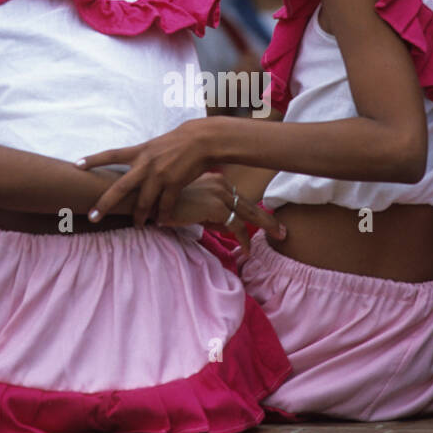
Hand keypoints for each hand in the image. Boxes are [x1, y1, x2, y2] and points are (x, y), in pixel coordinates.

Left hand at [78, 119, 214, 226]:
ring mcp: (159, 175)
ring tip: (136, 225)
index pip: (111, 155)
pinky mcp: (174, 184)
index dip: (92, 160)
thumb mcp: (155, 144)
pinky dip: (162, 215)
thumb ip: (142, 156)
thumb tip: (131, 164)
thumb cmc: (179, 141)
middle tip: (92, 217)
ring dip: (138, 216)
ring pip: (143, 202)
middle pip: (119, 187)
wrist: (202, 140)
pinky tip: (159, 222)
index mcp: (139, 151)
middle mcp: (145, 164)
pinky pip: (165, 206)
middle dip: (104, 204)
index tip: (76, 165)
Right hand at [164, 173, 284, 253]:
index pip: (239, 200)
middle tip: (283, 232)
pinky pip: (236, 226)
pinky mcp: (215, 206)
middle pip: (250, 205)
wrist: (149, 198)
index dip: (254, 214)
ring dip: (264, 228)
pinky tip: (246, 251)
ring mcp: (219, 194)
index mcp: (216, 181)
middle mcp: (220, 184)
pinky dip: (244, 239)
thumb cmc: (166, 204)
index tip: (268, 224)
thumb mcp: (193, 207)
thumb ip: (210, 214)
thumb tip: (227, 228)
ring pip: (248, 215)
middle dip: (268, 220)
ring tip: (278, 238)